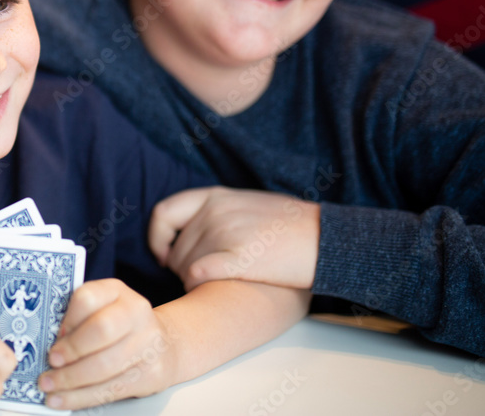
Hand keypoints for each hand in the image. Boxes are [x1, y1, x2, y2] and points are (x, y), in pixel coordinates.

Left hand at [38, 279, 174, 409]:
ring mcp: (147, 344)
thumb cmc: (118, 327)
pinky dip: (80, 397)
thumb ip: (77, 319)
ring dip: (71, 379)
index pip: (88, 297)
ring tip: (49, 385)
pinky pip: (111, 389)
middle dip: (72, 349)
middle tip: (51, 361)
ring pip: (105, 365)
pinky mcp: (150, 375)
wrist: (162, 345)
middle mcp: (136, 313)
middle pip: (101, 329)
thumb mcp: (100, 310)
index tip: (54, 335)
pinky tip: (61, 399)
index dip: (68, 318)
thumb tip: (47, 343)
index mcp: (116, 291)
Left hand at [149, 187, 320, 290]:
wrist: (327, 239)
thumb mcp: (246, 204)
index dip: (157, 238)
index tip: (165, 255)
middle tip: (200, 278)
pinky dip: (199, 285)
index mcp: (216, 196)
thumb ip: (214, 212)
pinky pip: (198, 275)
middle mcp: (216, 211)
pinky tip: (214, 287)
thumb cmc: (289, 226)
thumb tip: (183, 234)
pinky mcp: (240, 257)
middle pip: (176, 249)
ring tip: (214, 283)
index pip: (163, 213)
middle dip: (181, 268)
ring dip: (192, 280)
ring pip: (185, 267)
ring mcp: (226, 232)